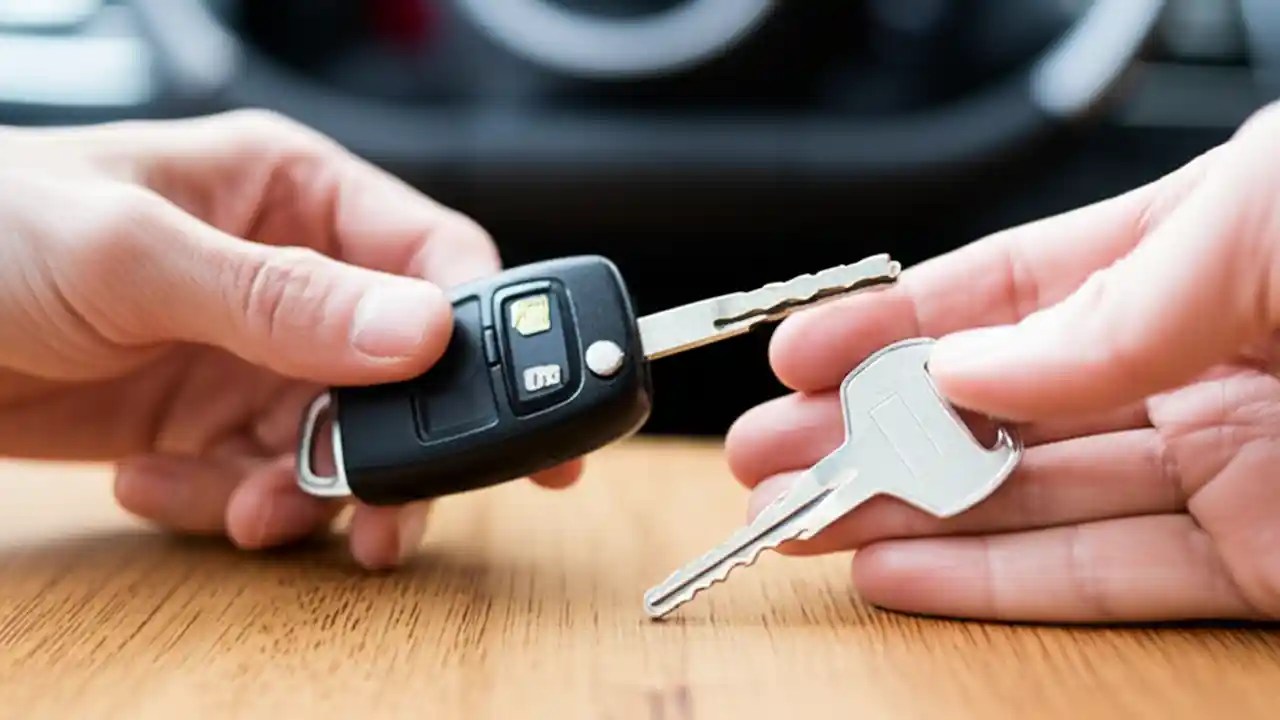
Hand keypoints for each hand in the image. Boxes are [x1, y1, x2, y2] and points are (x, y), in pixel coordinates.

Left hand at [0, 110, 580, 568]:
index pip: (436, 260)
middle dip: (402, 448)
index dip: (486, 338)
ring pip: (345, 443)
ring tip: (249, 508)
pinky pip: (269, 482)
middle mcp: (294, 277)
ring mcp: (256, 357)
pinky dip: (229, 503)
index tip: (509, 416)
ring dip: (307, 492)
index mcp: (295, 194)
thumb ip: (283, 297)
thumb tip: (421, 334)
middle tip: (391, 511)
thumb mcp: (134, 254)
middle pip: (407, 372)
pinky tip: (154, 482)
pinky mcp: (214, 423)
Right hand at [726, 101, 1279, 622]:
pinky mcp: (1262, 564)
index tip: (800, 355)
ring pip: (1029, 501)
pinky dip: (996, 586)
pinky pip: (1110, 580)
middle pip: (994, 408)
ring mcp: (1227, 465)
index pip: (1007, 292)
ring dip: (905, 516)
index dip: (892, 324)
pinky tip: (901, 573)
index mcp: (1194, 256)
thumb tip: (972, 368)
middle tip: (774, 453)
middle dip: (871, 433)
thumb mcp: (1254, 220)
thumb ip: (1111, 299)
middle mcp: (1198, 362)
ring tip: (802, 520)